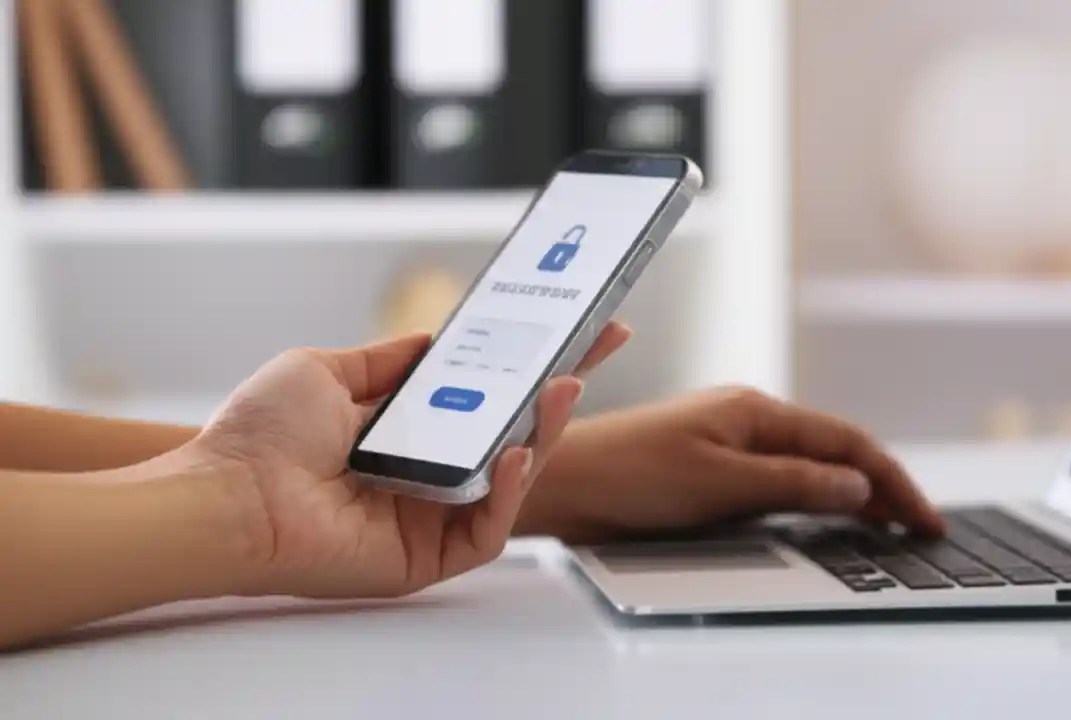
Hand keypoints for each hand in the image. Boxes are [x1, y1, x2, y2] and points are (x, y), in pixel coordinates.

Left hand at [189, 324, 629, 598]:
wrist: (225, 496)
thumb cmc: (260, 438)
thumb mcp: (327, 369)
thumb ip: (388, 359)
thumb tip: (435, 340)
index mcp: (405, 433)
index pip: (482, 398)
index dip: (527, 366)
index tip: (570, 331)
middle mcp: (426, 474)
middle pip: (511, 434)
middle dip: (556, 393)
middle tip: (594, 350)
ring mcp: (431, 516)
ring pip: (511, 479)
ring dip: (544, 433)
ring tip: (563, 389)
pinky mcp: (429, 556)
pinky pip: (489, 527)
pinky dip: (510, 492)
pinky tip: (514, 454)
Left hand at [519, 387, 944, 541]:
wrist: (564, 480)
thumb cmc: (630, 473)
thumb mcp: (719, 482)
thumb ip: (792, 483)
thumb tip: (858, 486)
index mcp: (756, 411)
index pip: (846, 442)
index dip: (892, 479)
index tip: (924, 517)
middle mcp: (749, 420)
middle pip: (834, 450)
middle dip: (882, 486)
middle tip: (919, 528)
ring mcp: (731, 442)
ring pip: (809, 465)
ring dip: (851, 492)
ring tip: (889, 526)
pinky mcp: (713, 467)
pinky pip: (779, 479)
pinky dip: (814, 498)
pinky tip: (827, 518)